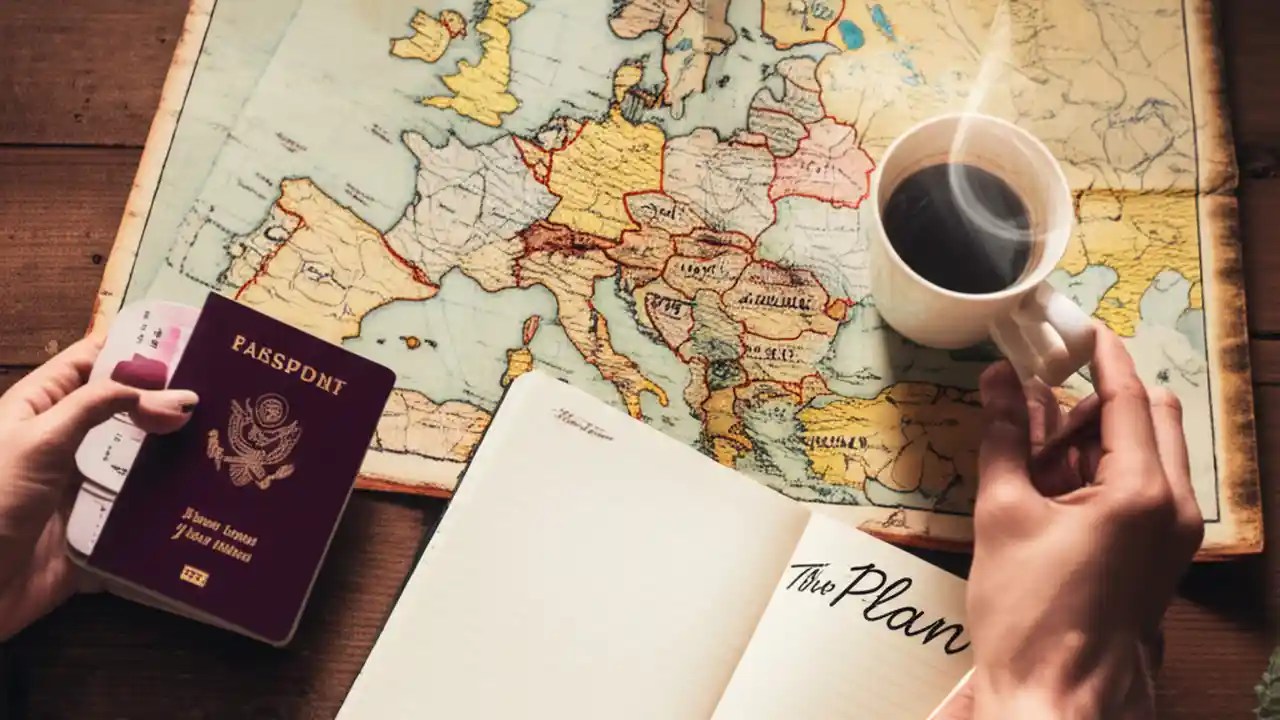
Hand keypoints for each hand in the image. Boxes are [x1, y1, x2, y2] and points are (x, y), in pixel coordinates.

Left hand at [0, 338, 196, 639]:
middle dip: (168, 405)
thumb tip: (173, 396)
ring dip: (176, 457)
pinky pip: (143, 512)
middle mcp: (66, 444)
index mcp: (41, 410)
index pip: (91, 362)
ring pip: (140, 461)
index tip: (188, 341)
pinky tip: (210, 497)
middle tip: (224, 397)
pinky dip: (171, 507)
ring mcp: (84, 487)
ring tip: (226, 444)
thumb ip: (102, 407)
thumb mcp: (40, 440)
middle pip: (125, 412)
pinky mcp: (101, 529)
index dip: (133, 348)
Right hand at [966, 326, 1202, 718]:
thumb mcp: (1003, 512)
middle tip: (1032, 410)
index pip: (1127, 395)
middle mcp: (1173, 506)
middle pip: (1146, 417)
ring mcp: (1172, 533)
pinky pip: (1140, 488)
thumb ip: (1002, 436)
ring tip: (1029, 464)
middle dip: (1091, 403)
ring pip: (1143, 451)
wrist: (1055, 696)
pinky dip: (1098, 474)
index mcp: (1141, 490)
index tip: (1076, 326)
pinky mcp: (1159, 554)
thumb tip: (995, 378)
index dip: (1100, 354)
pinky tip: (1047, 492)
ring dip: (1091, 440)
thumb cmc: (1028, 612)